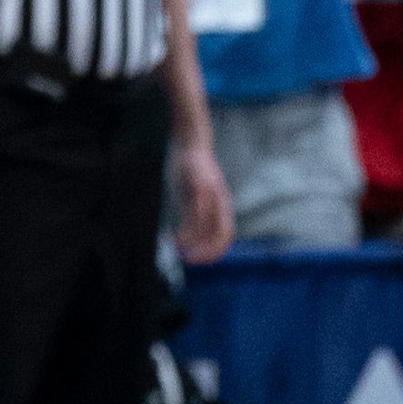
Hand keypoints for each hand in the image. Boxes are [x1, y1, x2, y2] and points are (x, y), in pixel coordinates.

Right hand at [174, 143, 231, 263]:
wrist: (192, 142)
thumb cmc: (190, 169)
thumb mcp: (195, 191)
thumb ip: (195, 209)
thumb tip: (189, 229)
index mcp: (221, 204)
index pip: (225, 234)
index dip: (215, 250)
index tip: (199, 261)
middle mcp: (220, 201)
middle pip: (222, 233)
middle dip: (209, 252)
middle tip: (191, 261)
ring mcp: (211, 194)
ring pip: (209, 226)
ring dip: (197, 244)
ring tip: (183, 253)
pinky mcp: (199, 186)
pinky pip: (196, 213)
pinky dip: (188, 230)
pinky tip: (177, 238)